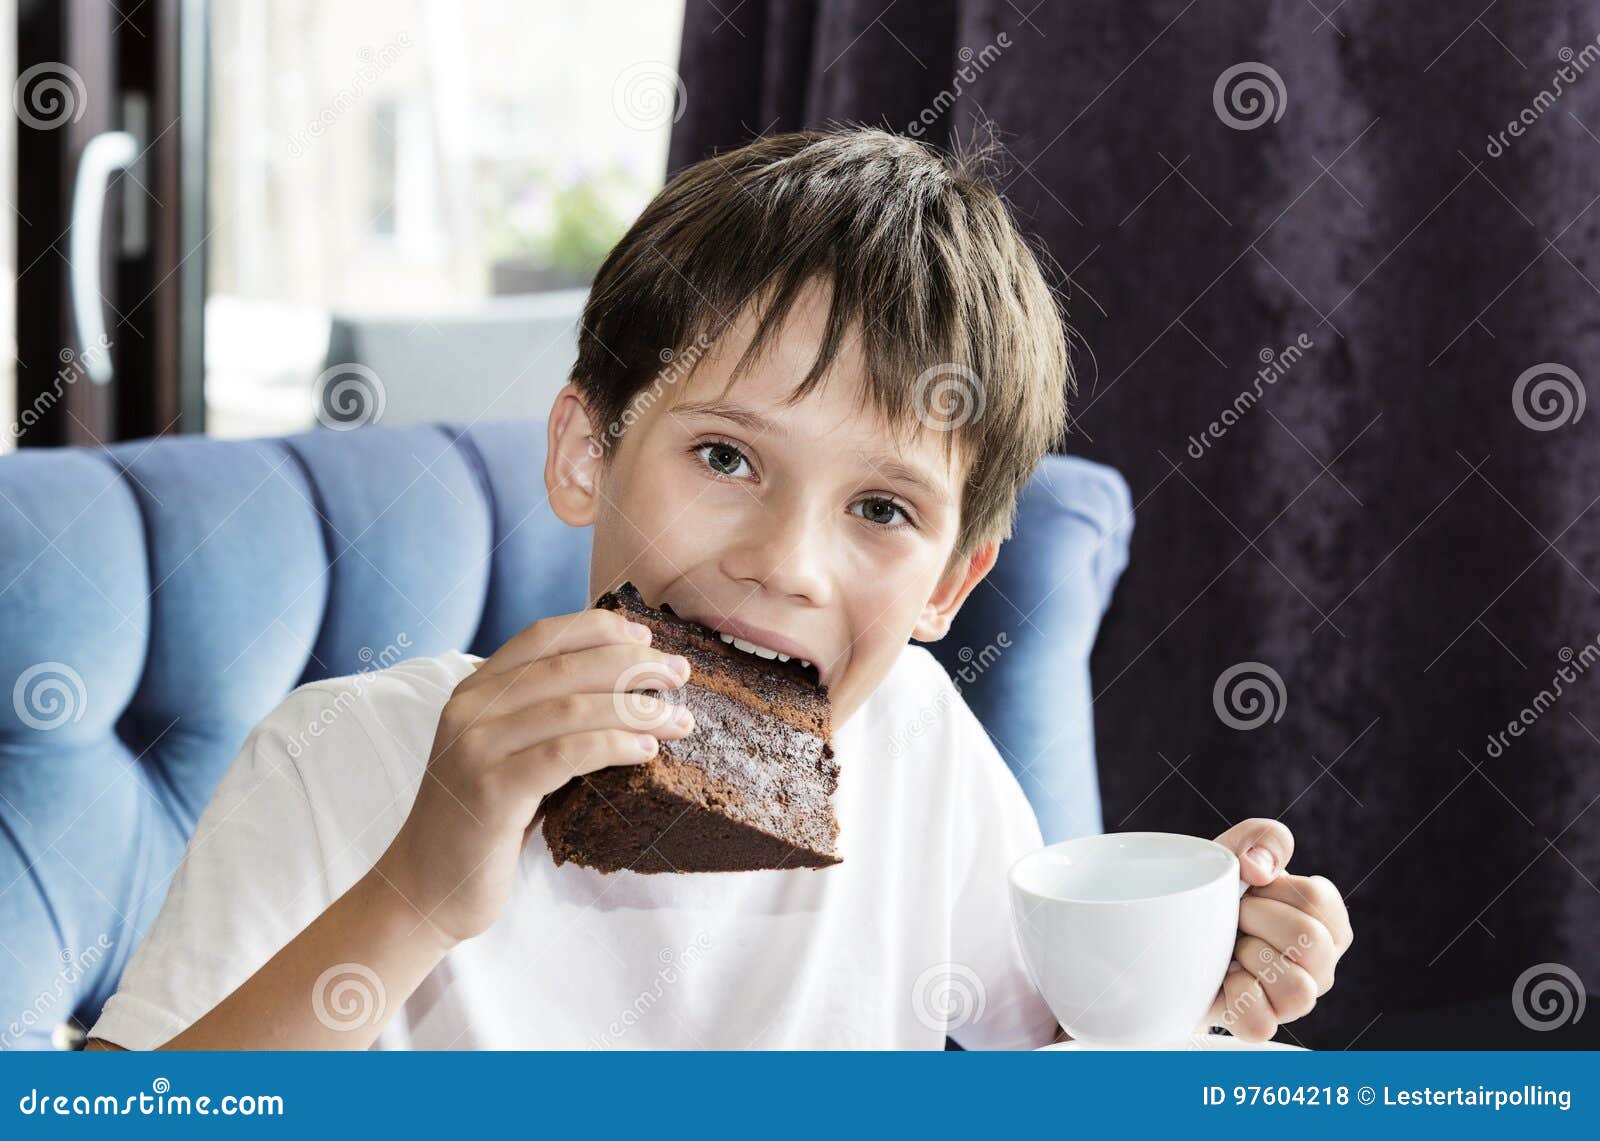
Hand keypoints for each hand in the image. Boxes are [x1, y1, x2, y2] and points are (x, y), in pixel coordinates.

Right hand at [374, 607, 694, 947]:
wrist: (426, 887)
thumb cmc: (483, 820)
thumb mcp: (508, 752)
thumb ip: (543, 716)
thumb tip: (625, 687)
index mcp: (473, 690)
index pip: (542, 637)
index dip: (599, 629)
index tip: (647, 637)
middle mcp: (469, 709)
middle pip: (565, 666)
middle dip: (632, 664)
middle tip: (679, 674)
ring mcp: (475, 749)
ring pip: (571, 707)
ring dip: (635, 709)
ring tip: (677, 720)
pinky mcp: (490, 792)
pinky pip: (565, 754)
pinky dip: (613, 745)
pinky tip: (645, 751)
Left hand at [1200, 818, 1353, 1042]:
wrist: (1167, 938)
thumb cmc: (1212, 897)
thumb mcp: (1233, 855)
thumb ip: (1263, 839)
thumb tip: (1260, 868)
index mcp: (1324, 920)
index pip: (1318, 898)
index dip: (1273, 888)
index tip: (1251, 890)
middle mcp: (1321, 963)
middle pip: (1310, 939)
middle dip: (1256, 918)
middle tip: (1235, 917)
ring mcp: (1295, 999)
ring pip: (1298, 988)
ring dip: (1249, 957)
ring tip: (1231, 949)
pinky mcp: (1260, 1025)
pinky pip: (1261, 1023)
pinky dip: (1235, 997)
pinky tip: (1224, 980)